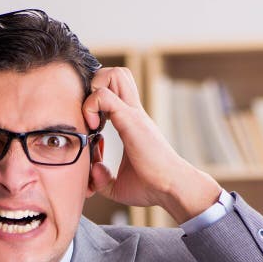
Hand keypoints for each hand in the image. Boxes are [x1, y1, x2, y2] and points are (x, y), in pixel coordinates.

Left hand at [82, 67, 220, 223]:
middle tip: (91, 114)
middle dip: (95, 84)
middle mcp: (133, 113)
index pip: (114, 91)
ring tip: (92, 117)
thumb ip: (100, 178)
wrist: (171, 188)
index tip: (91, 127)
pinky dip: (91, 106)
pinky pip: (104, 96)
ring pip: (113, 74)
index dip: (96, 101)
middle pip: (116, 73)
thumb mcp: (116, 185)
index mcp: (131, 122)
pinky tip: (93, 128)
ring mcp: (133, 114)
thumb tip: (91, 170)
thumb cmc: (150, 187)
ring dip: (95, 89)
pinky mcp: (131, 120)